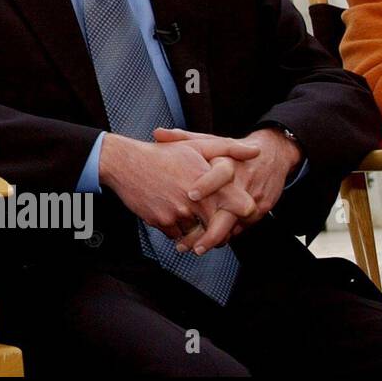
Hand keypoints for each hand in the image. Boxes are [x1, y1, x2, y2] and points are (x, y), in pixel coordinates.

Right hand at [100, 132, 258, 250]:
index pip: (241, 207)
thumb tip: (256, 151)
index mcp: (209, 181)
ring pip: (196, 232)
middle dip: (216, 230)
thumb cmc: (161, 155)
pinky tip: (168, 213)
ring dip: (193, 229)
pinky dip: (174, 228)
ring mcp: (179, 212)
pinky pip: (176, 234)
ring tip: (183, 214)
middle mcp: (196, 199)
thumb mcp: (196, 146)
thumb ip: (229, 149)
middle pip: (219, 227)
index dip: (241, 213)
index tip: (234, 213)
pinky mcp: (162, 221)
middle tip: (210, 227)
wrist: (125, 163)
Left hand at [156, 126, 299, 251]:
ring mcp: (253, 199)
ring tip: (193, 247)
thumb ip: (183, 139)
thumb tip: (157, 134)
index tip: (191, 195)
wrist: (272, 156)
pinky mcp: (260, 212)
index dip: (207, 183)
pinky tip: (208, 241)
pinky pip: (241, 229)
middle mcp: (243, 183)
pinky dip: (225, 235)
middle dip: (211, 231)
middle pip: (230, 210)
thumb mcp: (211, 142)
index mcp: (229, 163)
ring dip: (214, 238)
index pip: (220, 173)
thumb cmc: (232, 151)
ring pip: (234, 225)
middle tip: (190, 245)